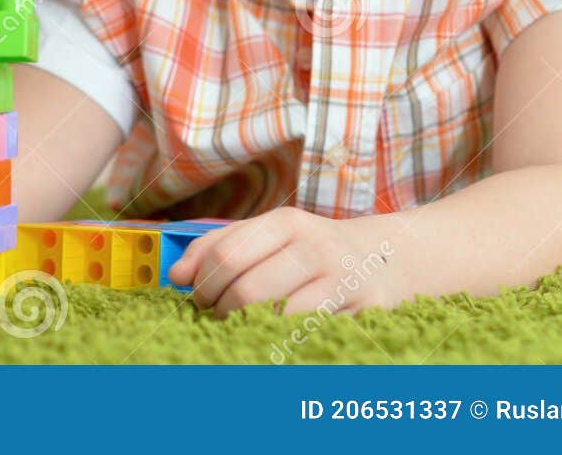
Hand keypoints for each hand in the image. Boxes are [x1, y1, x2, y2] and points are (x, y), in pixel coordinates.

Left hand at [167, 207, 402, 317]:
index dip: (202, 283)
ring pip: (276, 315)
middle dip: (221, 310)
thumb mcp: (269, 235)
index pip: (227, 254)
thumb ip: (218, 247)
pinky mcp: (363, 309)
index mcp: (286, 222)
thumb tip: (175, 275)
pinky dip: (280, 339)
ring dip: (247, 328)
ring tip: (241, 326)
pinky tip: (272, 336)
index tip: (197, 298)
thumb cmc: (311, 250)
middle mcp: (315, 246)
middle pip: (248, 289)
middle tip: (217, 316)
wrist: (386, 259)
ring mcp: (341, 278)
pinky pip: (307, 334)